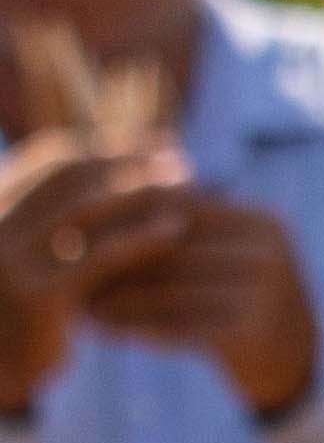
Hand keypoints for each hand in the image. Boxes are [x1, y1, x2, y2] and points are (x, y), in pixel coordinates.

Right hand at [0, 125, 165, 408]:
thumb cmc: (23, 301)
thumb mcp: (33, 246)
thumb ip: (61, 210)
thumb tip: (130, 163)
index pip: (52, 157)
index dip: (110, 145)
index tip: (158, 141)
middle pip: (71, 176)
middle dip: (131, 163)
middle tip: (182, 161)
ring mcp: (7, 259)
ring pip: (85, 211)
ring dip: (141, 193)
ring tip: (187, 189)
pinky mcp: (35, 295)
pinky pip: (97, 257)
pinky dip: (139, 238)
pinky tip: (174, 231)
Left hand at [70, 183, 317, 421]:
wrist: (298, 359)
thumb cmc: (243, 296)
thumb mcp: (229, 252)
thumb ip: (181, 228)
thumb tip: (95, 206)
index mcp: (261, 223)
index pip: (180, 210)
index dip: (126, 222)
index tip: (76, 234)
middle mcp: (269, 253)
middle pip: (175, 252)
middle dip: (116, 263)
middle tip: (65, 272)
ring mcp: (267, 295)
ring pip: (173, 293)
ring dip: (119, 301)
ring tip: (78, 306)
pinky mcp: (255, 334)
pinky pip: (183, 330)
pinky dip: (140, 330)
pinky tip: (107, 332)